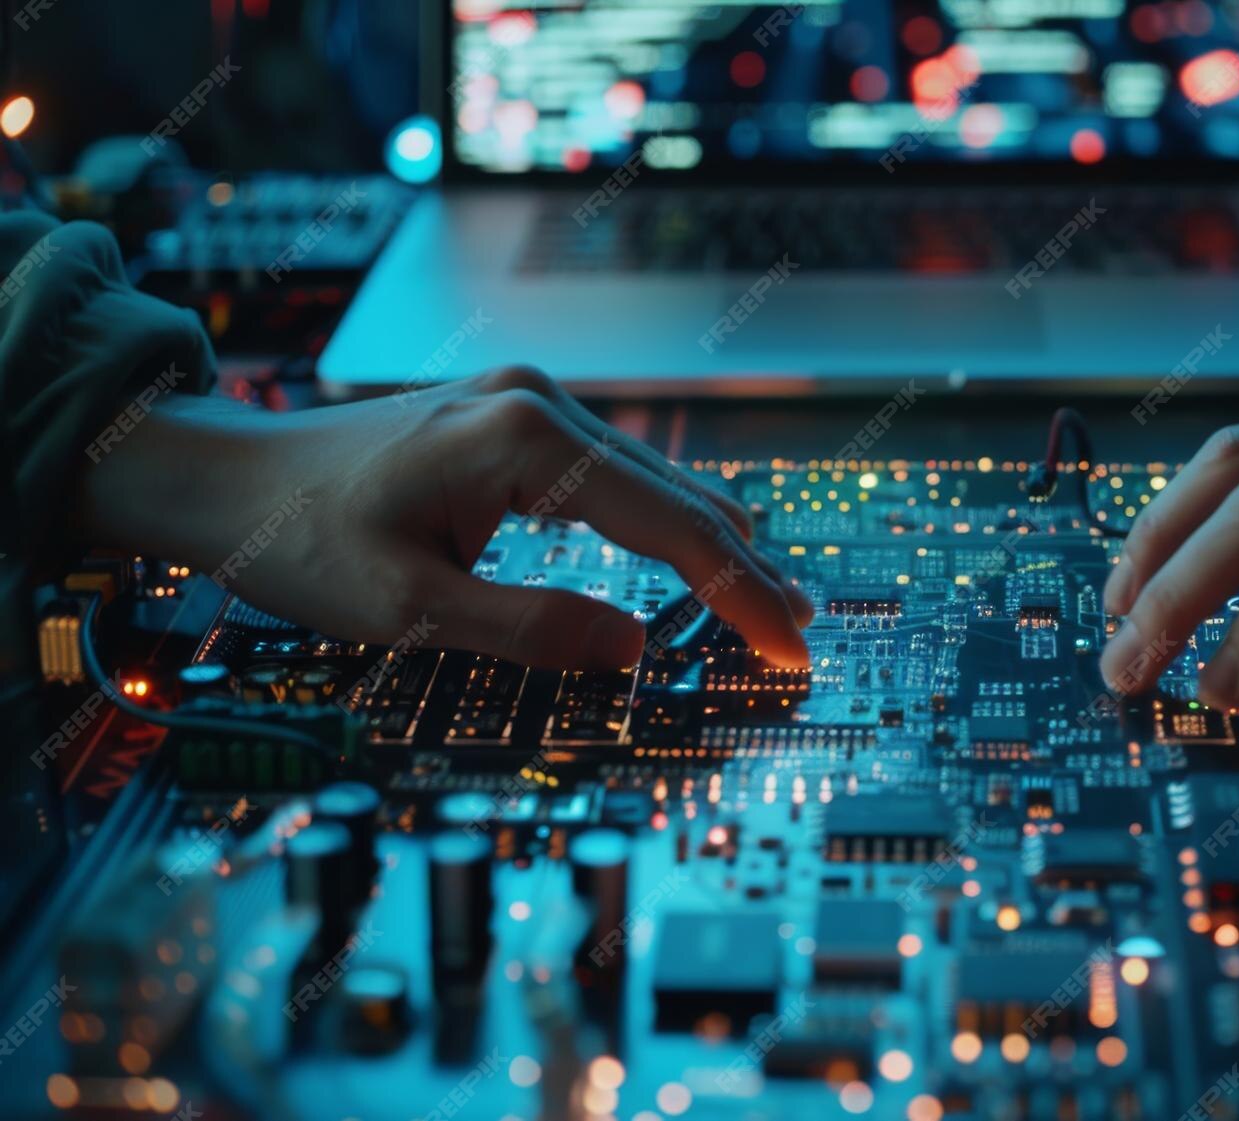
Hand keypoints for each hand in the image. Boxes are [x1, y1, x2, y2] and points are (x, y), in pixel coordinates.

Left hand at [74, 367, 811, 669]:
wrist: (222, 476)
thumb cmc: (298, 539)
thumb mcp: (409, 608)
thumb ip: (532, 628)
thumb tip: (634, 649)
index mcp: (525, 444)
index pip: (670, 529)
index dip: (741, 596)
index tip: (790, 649)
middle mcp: (540, 405)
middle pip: (682, 495)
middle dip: (748, 570)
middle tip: (804, 634)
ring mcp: (530, 404)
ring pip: (658, 480)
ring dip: (716, 544)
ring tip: (772, 601)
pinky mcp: (516, 420)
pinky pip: (620, 473)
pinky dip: (669, 522)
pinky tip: (698, 553)